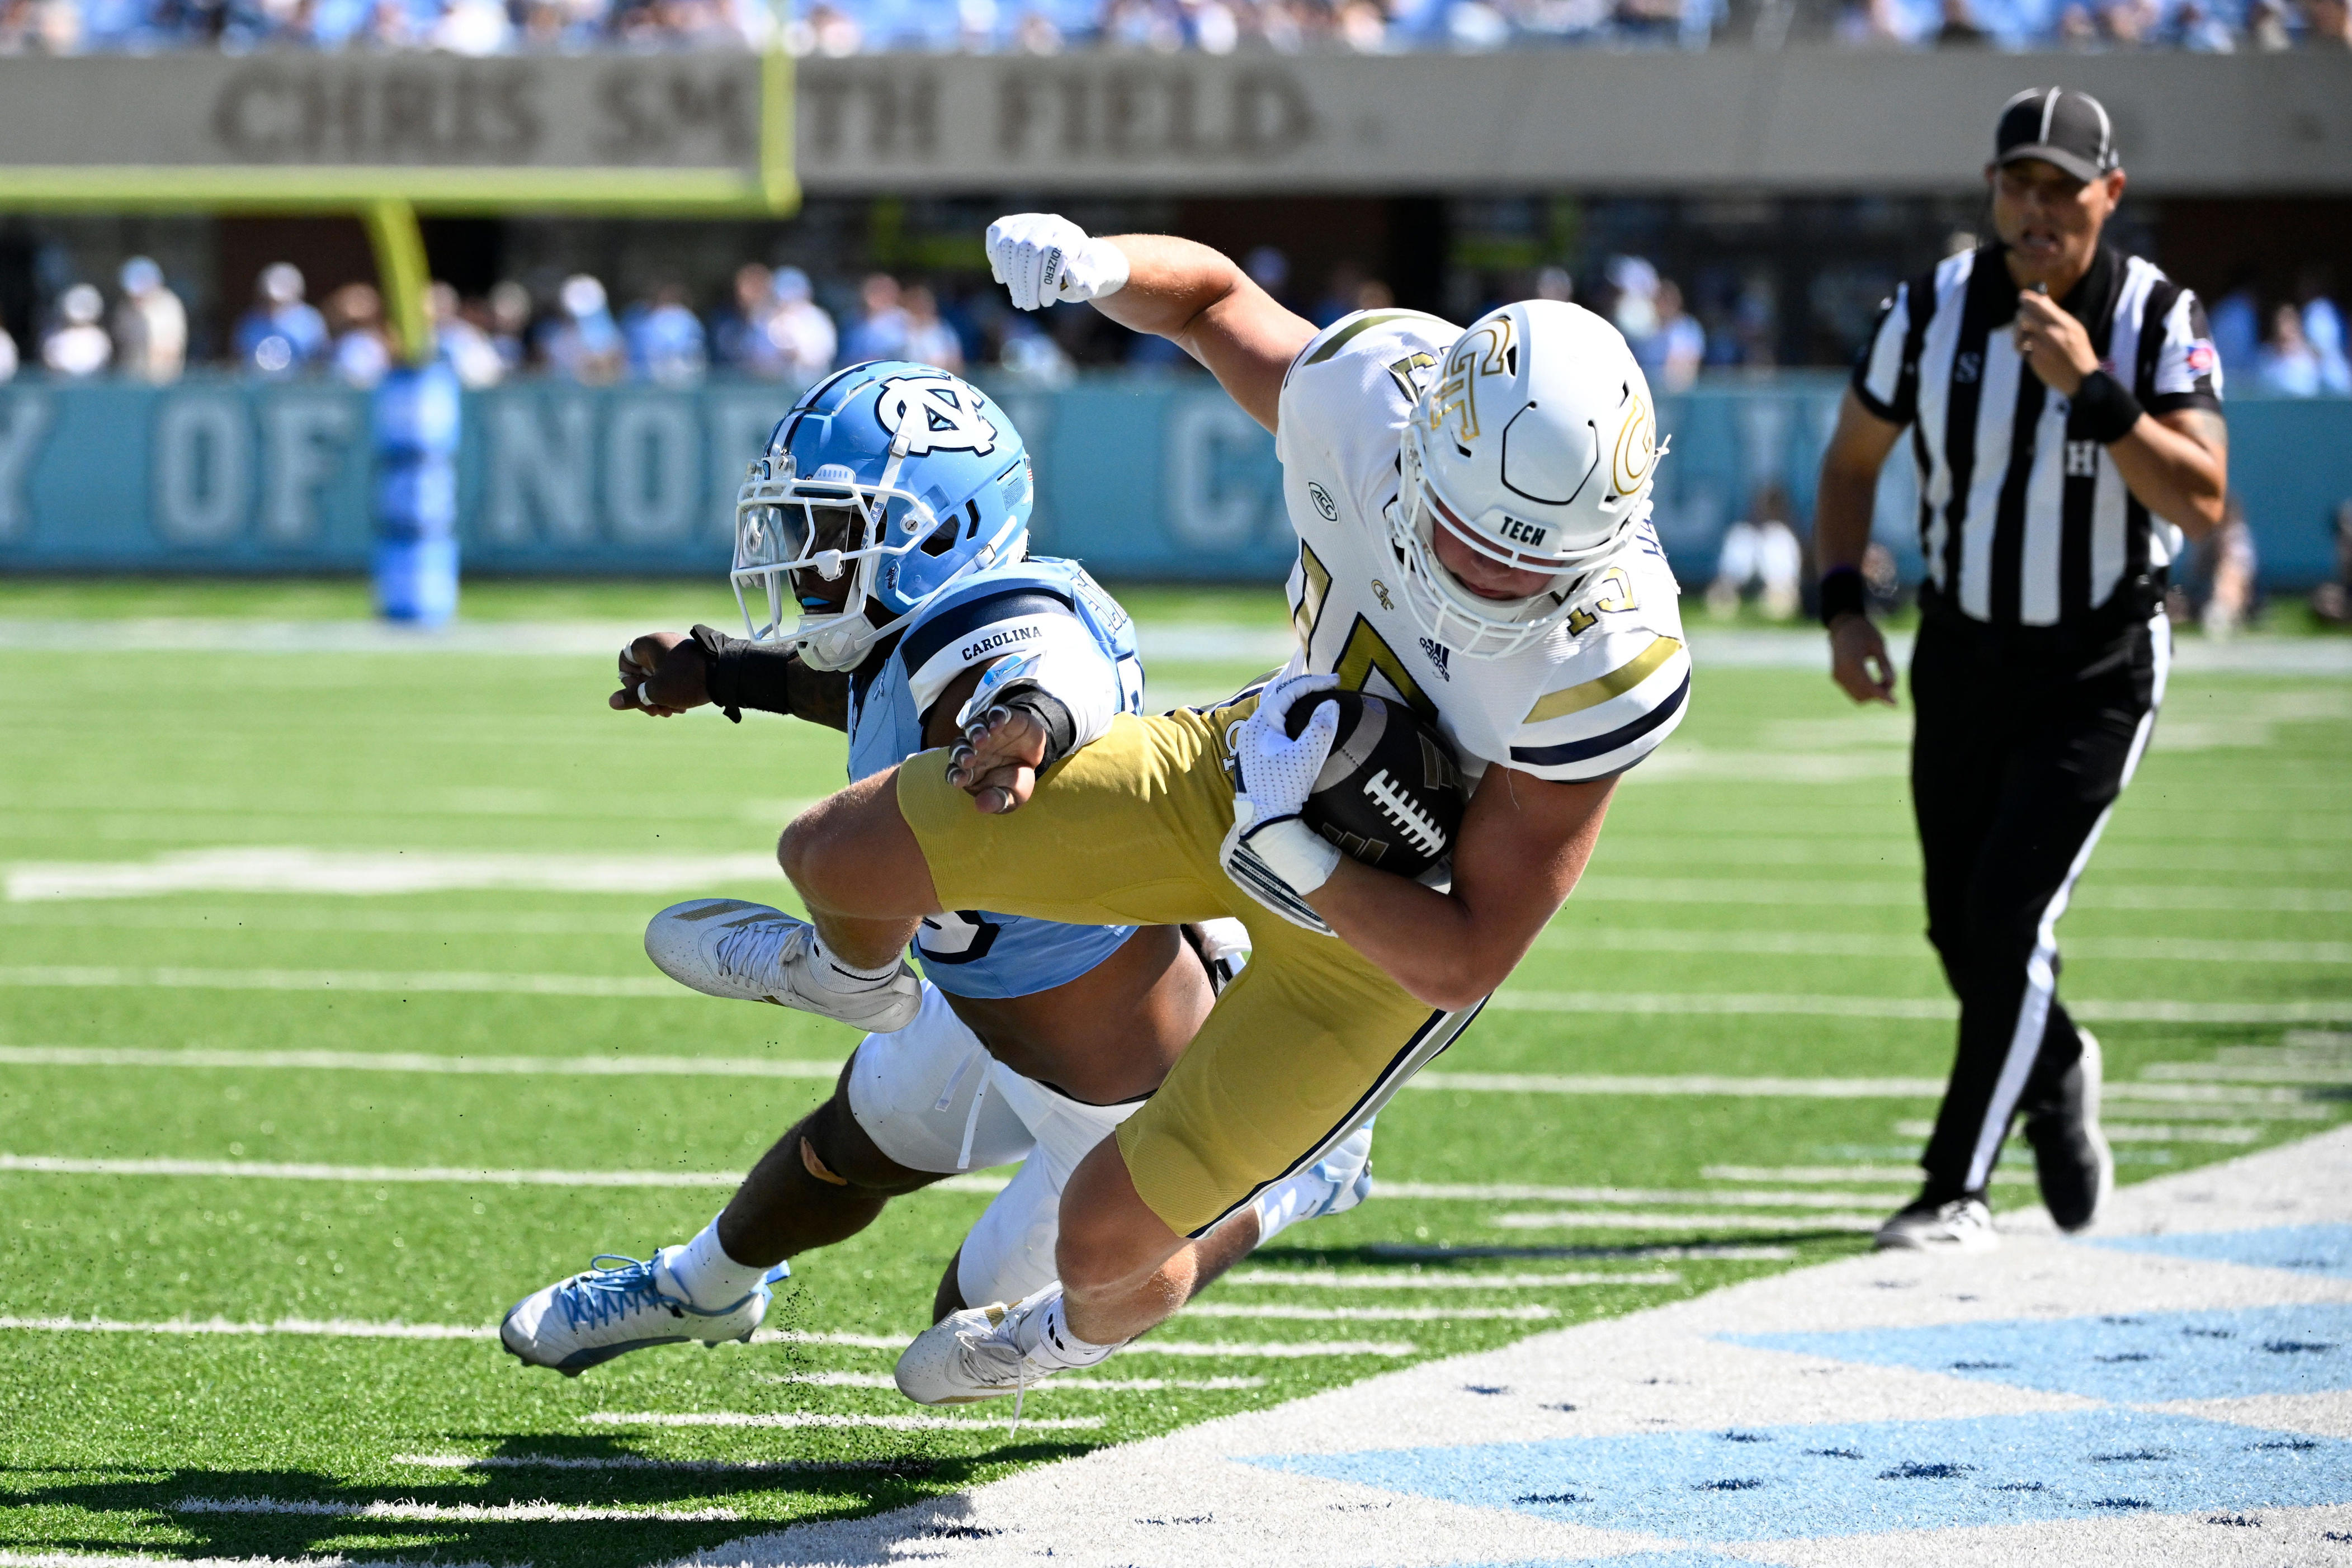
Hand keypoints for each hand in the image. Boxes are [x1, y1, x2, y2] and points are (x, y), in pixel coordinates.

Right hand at [612, 631, 708, 716]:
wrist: (726, 676)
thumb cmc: (687, 680)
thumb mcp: (657, 692)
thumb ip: (633, 697)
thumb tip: (612, 702)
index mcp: (650, 644)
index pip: (625, 660)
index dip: (628, 680)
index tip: (638, 693)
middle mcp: (662, 645)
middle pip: (642, 673)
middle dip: (646, 696)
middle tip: (655, 712)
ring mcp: (676, 653)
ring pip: (658, 678)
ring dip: (659, 698)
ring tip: (670, 712)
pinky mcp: (689, 663)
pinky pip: (673, 677)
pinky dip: (672, 693)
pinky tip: (681, 708)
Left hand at [946, 704, 1049, 814]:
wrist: (1036, 759)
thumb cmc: (1016, 780)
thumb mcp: (1012, 796)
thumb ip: (997, 801)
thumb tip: (981, 807)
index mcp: (970, 771)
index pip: (956, 772)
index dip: (955, 775)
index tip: (959, 780)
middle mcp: (973, 749)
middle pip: (960, 748)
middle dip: (962, 753)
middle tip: (968, 760)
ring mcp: (986, 732)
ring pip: (973, 728)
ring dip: (975, 733)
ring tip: (982, 739)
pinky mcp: (1002, 718)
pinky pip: (994, 714)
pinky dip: (994, 717)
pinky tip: (997, 724)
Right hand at [986, 213, 1130, 311]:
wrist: (1068, 258)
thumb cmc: (1080, 274)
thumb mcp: (1090, 282)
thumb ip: (1086, 281)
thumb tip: (1071, 274)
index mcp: (1071, 235)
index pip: (1056, 251)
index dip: (1048, 280)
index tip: (1047, 302)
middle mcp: (1049, 222)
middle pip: (1031, 248)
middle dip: (1027, 282)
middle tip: (1029, 305)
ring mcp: (1028, 220)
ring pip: (1010, 244)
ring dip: (1011, 277)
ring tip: (1019, 299)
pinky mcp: (1010, 223)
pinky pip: (995, 234)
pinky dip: (996, 258)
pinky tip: (1004, 279)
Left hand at [1232, 673, 1341, 820]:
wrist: (1266, 823)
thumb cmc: (1284, 788)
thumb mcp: (1307, 757)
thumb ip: (1320, 728)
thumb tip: (1331, 704)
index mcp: (1260, 725)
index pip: (1287, 692)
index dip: (1313, 683)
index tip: (1336, 682)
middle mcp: (1251, 731)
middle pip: (1279, 699)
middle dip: (1303, 689)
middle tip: (1327, 686)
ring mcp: (1252, 744)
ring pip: (1277, 714)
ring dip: (1297, 705)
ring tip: (1318, 701)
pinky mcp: (1257, 757)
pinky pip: (1275, 728)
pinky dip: (1292, 720)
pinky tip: (1304, 726)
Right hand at [1827, 614, 1896, 706]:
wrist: (1843, 626)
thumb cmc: (1864, 631)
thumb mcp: (1879, 645)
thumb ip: (1885, 665)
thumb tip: (1893, 684)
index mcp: (1851, 662)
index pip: (1868, 685)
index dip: (1883, 695)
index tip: (1895, 704)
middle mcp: (1841, 672)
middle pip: (1864, 695)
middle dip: (1879, 693)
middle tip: (1891, 680)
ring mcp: (1837, 676)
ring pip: (1858, 697)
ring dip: (1872, 693)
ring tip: (1882, 679)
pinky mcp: (1836, 677)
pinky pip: (1853, 692)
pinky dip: (1865, 690)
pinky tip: (1873, 680)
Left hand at [2014, 291, 2096, 397]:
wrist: (2081, 379)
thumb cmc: (2078, 351)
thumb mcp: (2075, 330)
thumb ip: (2058, 315)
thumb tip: (2042, 298)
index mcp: (2065, 324)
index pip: (2041, 305)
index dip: (2028, 298)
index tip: (2022, 296)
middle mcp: (2053, 333)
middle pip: (2025, 316)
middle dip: (2020, 315)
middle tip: (2021, 316)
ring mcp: (2042, 347)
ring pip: (2020, 332)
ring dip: (2019, 332)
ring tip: (2025, 334)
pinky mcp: (2035, 360)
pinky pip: (2021, 348)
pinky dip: (2023, 347)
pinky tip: (2029, 348)